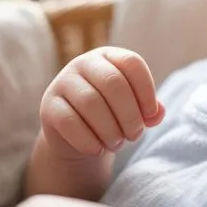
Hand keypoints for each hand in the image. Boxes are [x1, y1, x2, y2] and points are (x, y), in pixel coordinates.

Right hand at [40, 47, 165, 158]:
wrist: (77, 135)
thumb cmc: (112, 115)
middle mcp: (83, 63)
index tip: (151, 116)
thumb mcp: (132, 108)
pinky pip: (69, 122)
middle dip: (130, 115)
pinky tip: (98, 149)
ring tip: (118, 144)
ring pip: (91, 103)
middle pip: (113, 83)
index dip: (147, 91)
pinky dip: (89, 140)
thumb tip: (158, 113)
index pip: (132, 63)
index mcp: (109, 57)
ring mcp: (62, 83)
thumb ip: (149, 109)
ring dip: (110, 130)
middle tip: (134, 135)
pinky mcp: (48, 107)